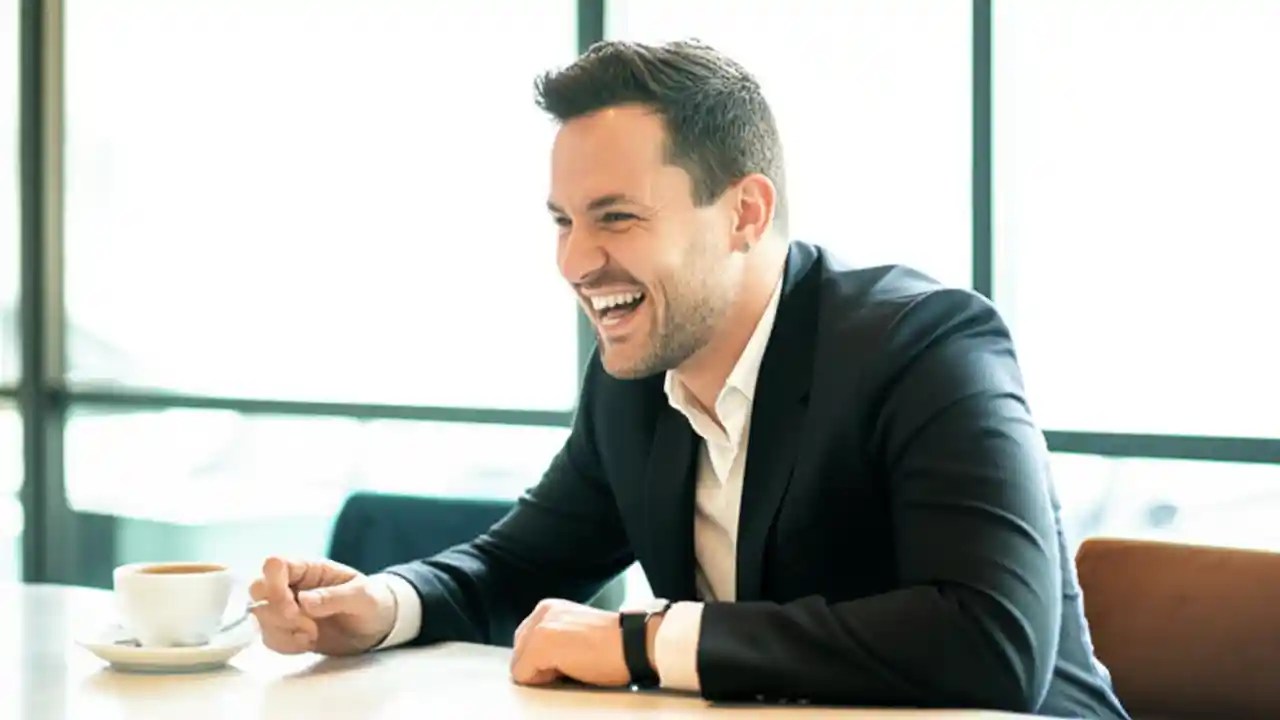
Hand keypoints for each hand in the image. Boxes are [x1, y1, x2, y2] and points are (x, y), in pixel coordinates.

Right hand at [249, 557, 396, 655]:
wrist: (375, 627)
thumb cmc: (372, 602)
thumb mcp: (362, 596)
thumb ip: (335, 597)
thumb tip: (303, 601)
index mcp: (309, 569)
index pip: (274, 564)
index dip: (275, 585)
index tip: (295, 607)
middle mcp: (292, 585)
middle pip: (257, 590)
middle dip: (276, 612)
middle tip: (304, 624)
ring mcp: (286, 608)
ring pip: (260, 616)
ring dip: (282, 631)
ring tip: (312, 634)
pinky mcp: (287, 630)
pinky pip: (268, 638)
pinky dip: (285, 644)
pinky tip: (307, 643)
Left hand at [510, 599, 633, 686]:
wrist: (635, 645)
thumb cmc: (615, 645)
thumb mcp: (576, 634)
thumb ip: (553, 640)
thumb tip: (535, 664)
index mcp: (549, 608)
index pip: (524, 643)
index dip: (542, 661)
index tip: (568, 659)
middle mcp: (541, 613)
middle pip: (518, 654)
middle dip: (537, 666)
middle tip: (572, 664)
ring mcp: (539, 628)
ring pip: (519, 666)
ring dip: (541, 674)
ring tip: (573, 666)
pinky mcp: (541, 645)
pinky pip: (523, 676)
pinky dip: (542, 682)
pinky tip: (569, 670)